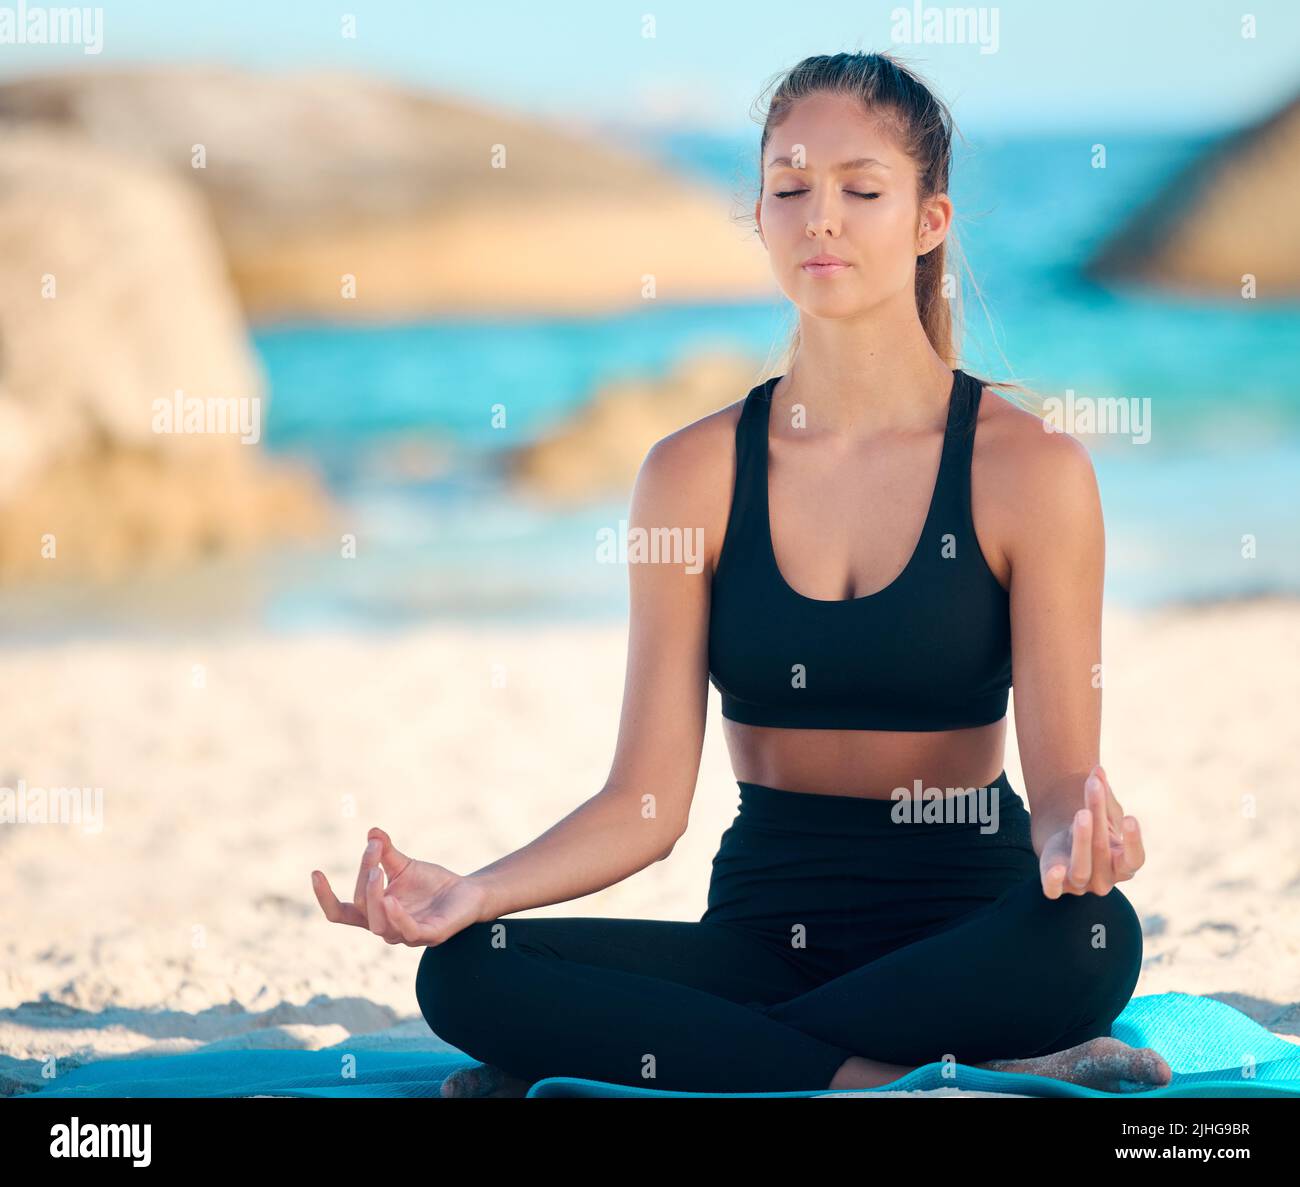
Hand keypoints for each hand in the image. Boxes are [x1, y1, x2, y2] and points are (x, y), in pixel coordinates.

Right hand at [311, 827, 489, 945]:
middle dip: (364, 877)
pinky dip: (398, 917)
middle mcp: (386, 927)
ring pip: (379, 925)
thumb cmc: (431, 884)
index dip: (325, 897)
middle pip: (361, 908)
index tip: (315, 872)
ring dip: (375, 898)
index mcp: (375, 912)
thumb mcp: (404, 865)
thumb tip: (371, 832)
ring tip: (377, 872)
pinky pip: (408, 931)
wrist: (467, 893)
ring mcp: (407, 935)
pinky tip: (392, 899)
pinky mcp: (430, 935)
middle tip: (373, 850)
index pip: (341, 913)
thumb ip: (385, 852)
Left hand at [1039, 764, 1145, 898]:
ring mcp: (1080, 885)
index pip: (1134, 859)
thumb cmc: (1092, 828)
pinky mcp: (1057, 888)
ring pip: (1081, 868)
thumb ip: (1101, 792)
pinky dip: (1055, 881)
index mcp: (1123, 865)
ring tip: (1082, 812)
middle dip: (1098, 817)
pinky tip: (1056, 868)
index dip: (1134, 841)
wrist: (1064, 846)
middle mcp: (1105, 880)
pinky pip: (1055, 890)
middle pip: (1103, 851)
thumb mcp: (1100, 810)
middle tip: (1094, 788)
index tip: (1130, 817)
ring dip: (1081, 840)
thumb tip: (1097, 769)